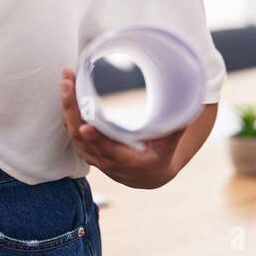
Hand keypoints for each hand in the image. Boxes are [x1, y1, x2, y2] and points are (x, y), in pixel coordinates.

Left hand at [59, 68, 182, 188]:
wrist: (148, 175)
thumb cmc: (160, 157)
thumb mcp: (169, 147)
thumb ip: (175, 130)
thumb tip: (189, 110)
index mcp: (127, 162)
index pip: (107, 150)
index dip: (96, 139)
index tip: (86, 126)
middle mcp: (105, 161)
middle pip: (83, 137)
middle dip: (72, 110)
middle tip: (68, 83)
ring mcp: (94, 155)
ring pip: (73, 133)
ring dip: (67, 106)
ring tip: (66, 80)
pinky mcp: (87, 149)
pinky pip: (72, 131)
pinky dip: (68, 110)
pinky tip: (67, 90)